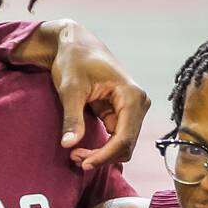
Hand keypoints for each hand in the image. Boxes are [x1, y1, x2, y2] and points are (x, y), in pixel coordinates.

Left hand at [49, 21, 150, 171]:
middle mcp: (139, 104)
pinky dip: (102, 148)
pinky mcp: (123, 114)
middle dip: (102, 157)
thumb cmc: (74, 60)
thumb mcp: (70, 89)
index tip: (82, 162)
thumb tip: (68, 145)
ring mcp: (133, 110)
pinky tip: (82, 148)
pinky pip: (117, 139)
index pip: (124, 137)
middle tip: (74, 158)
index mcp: (132, 96)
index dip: (105, 155)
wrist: (76, 44)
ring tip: (76, 154)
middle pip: (126, 145)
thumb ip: (72, 118)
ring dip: (102, 155)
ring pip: (123, 145)